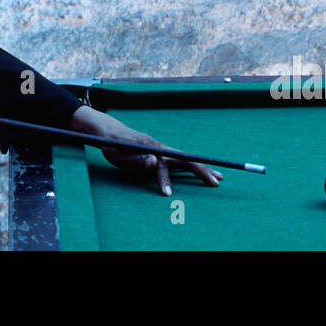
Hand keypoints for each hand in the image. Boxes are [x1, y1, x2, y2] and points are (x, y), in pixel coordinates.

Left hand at [69, 105, 221, 195]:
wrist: (107, 130)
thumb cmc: (111, 144)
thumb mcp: (117, 154)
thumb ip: (136, 159)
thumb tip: (155, 162)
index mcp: (150, 148)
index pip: (163, 164)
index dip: (166, 179)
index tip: (167, 195)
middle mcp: (159, 147)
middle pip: (185, 158)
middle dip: (201, 170)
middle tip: (216, 183)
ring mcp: (161, 149)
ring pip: (186, 158)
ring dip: (202, 168)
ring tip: (218, 177)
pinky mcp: (160, 152)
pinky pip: (180, 160)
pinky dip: (194, 165)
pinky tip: (202, 171)